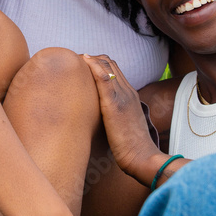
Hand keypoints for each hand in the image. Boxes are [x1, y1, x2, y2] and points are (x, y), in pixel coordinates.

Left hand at [82, 54, 162, 183]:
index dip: (98, 63)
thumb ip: (117, 117)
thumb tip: (102, 120)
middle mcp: (128, 91)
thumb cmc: (132, 148)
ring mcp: (122, 96)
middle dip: (92, 58)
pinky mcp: (114, 104)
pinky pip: (105, 78)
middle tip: (74, 60)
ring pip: (107, 67)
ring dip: (90, 59)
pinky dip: (94, 66)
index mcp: (131, 95)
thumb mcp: (125, 126)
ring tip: (73, 59)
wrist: (142, 157)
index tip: (83, 64)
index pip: (115, 70)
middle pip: (110, 64)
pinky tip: (84, 61)